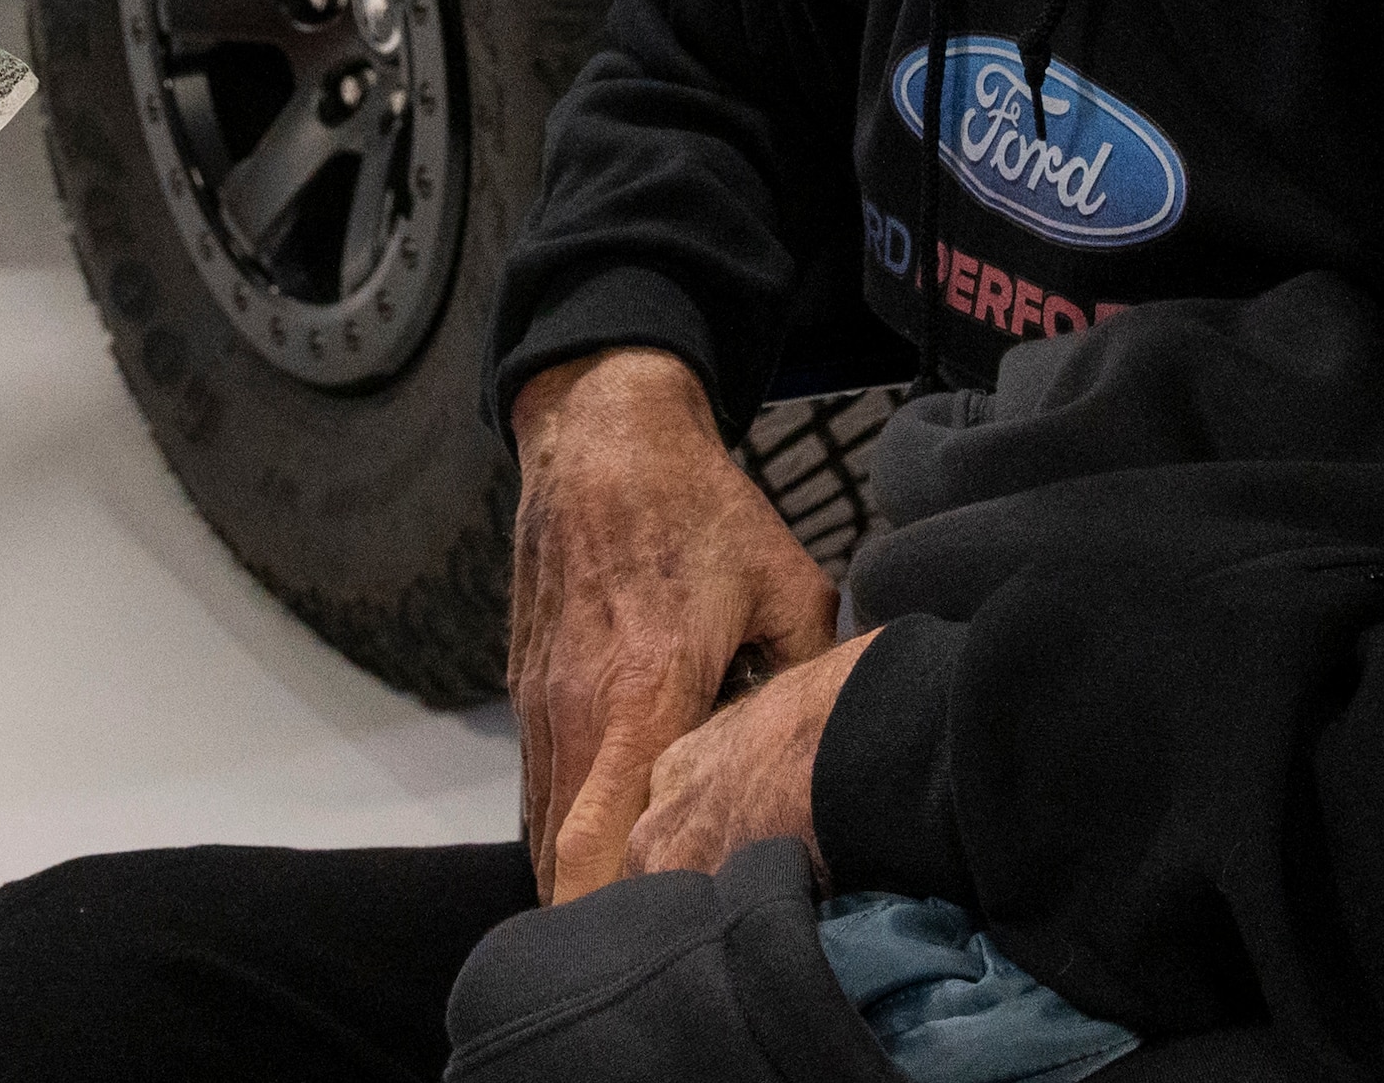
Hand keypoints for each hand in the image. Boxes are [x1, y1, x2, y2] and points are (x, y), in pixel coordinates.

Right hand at [507, 348, 839, 902]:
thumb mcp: (788, 581)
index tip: (667, 938)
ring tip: (636, 913)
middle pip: (561, 857)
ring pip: (542, 830)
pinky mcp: (529, 691)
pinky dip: (565, 829)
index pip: (606, 836)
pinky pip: (538, 788)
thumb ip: (817, 671)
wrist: (602, 438)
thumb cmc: (697, 509)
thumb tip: (855, 740)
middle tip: (654, 946)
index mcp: (647, 690)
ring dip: (580, 877)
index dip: (626, 903)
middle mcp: (579, 709)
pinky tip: (608, 848)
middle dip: (600, 915)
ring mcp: (543, 702)